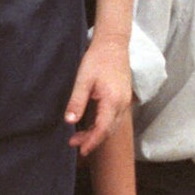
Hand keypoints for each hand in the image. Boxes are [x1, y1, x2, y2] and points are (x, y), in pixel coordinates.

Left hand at [65, 35, 133, 156]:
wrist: (113, 44)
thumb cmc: (98, 59)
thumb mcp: (83, 80)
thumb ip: (77, 101)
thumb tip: (69, 121)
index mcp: (112, 100)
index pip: (103, 129)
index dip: (92, 142)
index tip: (81, 150)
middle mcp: (122, 104)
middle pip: (109, 130)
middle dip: (92, 140)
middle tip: (74, 143)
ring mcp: (124, 101)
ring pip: (112, 125)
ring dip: (97, 133)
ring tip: (79, 136)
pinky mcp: (123, 98)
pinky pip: (114, 118)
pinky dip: (103, 125)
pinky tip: (91, 124)